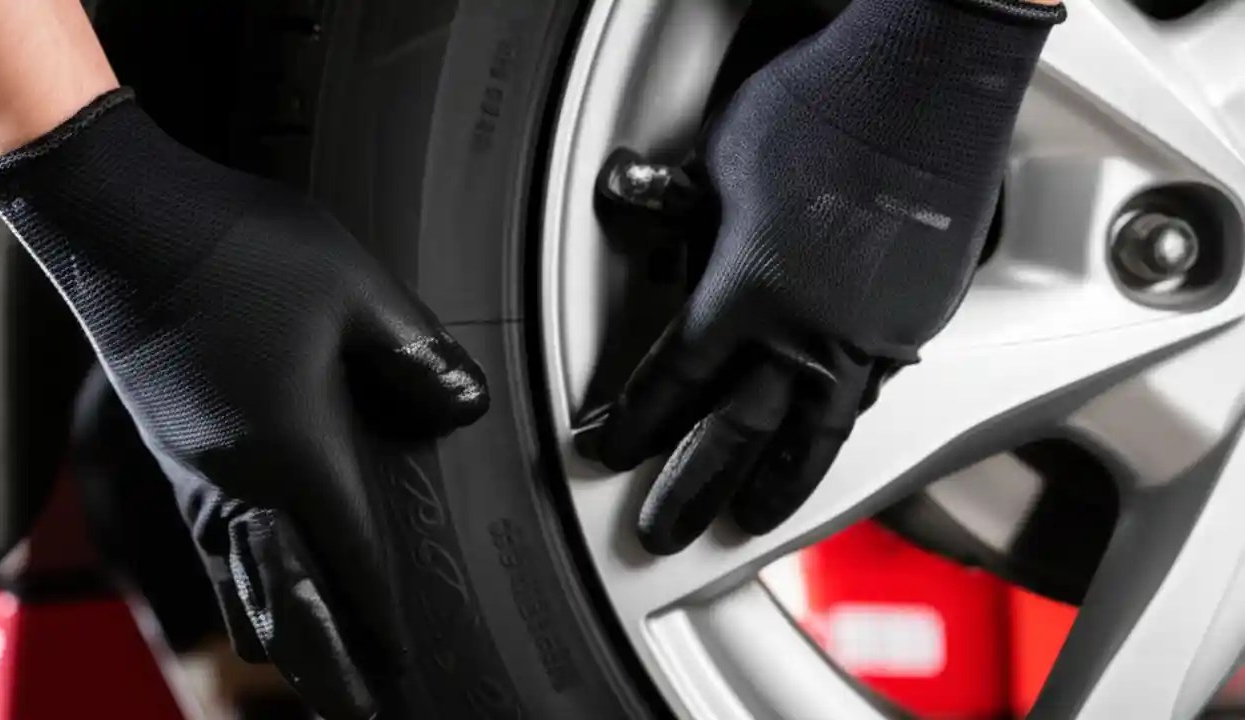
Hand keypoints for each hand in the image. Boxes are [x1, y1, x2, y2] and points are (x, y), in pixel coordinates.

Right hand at [0, 92, 487, 718]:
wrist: (121, 218)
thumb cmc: (236, 248)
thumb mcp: (357, 289)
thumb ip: (418, 355)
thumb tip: (464, 405)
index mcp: (293, 450)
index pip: (350, 559)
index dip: (380, 617)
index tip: (404, 663)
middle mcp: (235, 476)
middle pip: (284, 596)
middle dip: (322, 655)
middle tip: (354, 704)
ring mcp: (191, 466)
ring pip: (237, 576)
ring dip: (278, 621)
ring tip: (307, 658)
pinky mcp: (167, 442)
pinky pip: (207, 537)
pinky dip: (239, 575)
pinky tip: (250, 571)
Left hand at [582, 0, 1062, 553]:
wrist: (930, 75)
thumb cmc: (823, 105)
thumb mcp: (722, 161)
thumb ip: (688, 219)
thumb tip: (661, 233)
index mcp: (748, 294)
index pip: (675, 382)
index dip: (638, 423)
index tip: (612, 450)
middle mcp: (810, 331)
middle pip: (737, 434)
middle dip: (692, 486)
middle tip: (664, 531)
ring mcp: (873, 332)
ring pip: (817, 433)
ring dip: (778, 482)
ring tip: (753, 519)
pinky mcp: (919, 319)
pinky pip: (872, 389)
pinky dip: (840, 422)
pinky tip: (827, 439)